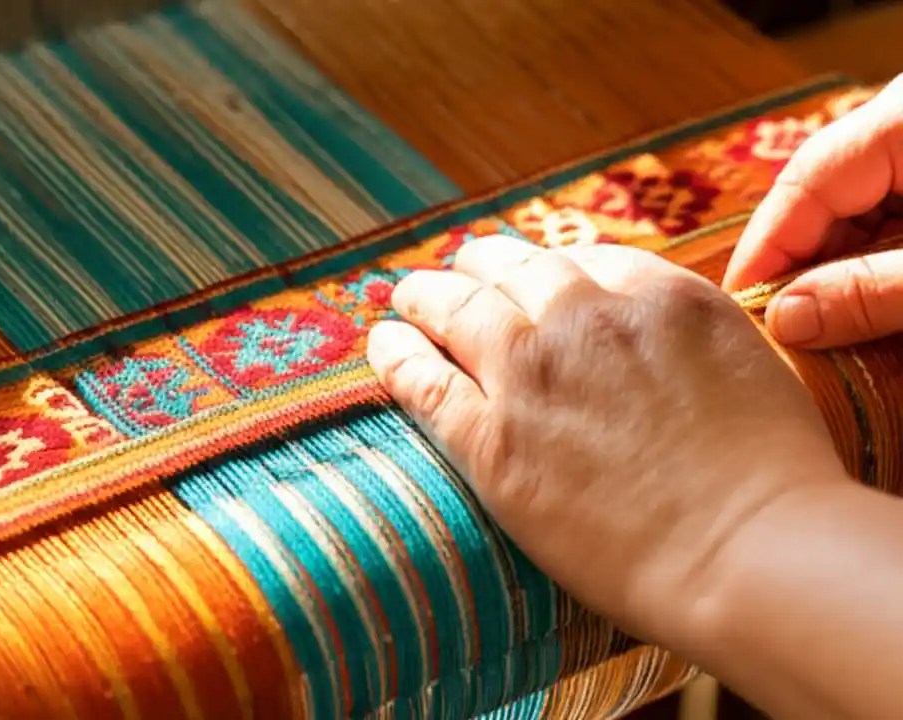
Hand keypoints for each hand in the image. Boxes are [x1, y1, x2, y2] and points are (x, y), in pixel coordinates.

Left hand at [366, 236, 849, 648]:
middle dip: (483, 269)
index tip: (532, 283)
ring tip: (407, 297)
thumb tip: (649, 336)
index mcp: (657, 294)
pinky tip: (383, 346)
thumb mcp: (747, 367)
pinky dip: (396, 355)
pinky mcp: (491, 440)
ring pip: (454, 308)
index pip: (582, 259)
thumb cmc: (772, 479)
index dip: (548, 271)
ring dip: (427, 296)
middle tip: (462, 278)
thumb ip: (685, 337)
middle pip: (511, 269)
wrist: (751, 551)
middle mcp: (586, 317)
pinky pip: (422, 379)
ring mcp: (531, 375)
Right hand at [723, 75, 902, 347]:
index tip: (739, 311)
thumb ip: (871, 291)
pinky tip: (867, 308)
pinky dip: (877, 265)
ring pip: (859, 214)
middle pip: (828, 198)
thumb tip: (784, 322)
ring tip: (821, 332)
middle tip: (778, 335)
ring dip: (840, 273)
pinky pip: (893, 218)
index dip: (765, 251)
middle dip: (803, 268)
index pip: (806, 181)